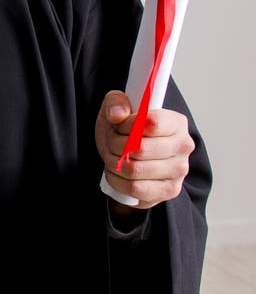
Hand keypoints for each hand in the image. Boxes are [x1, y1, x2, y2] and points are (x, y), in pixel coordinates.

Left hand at [95, 90, 194, 211]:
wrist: (126, 156)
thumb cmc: (125, 130)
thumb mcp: (116, 108)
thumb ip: (116, 102)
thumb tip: (117, 115)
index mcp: (176, 122)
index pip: (152, 123)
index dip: (128, 125)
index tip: (118, 125)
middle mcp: (183, 146)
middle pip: (141, 148)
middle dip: (116, 145)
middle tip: (111, 142)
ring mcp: (179, 171)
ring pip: (135, 169)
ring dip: (115, 163)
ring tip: (113, 156)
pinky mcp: (169, 191)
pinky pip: (135, 188)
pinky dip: (117, 180)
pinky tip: (115, 172)